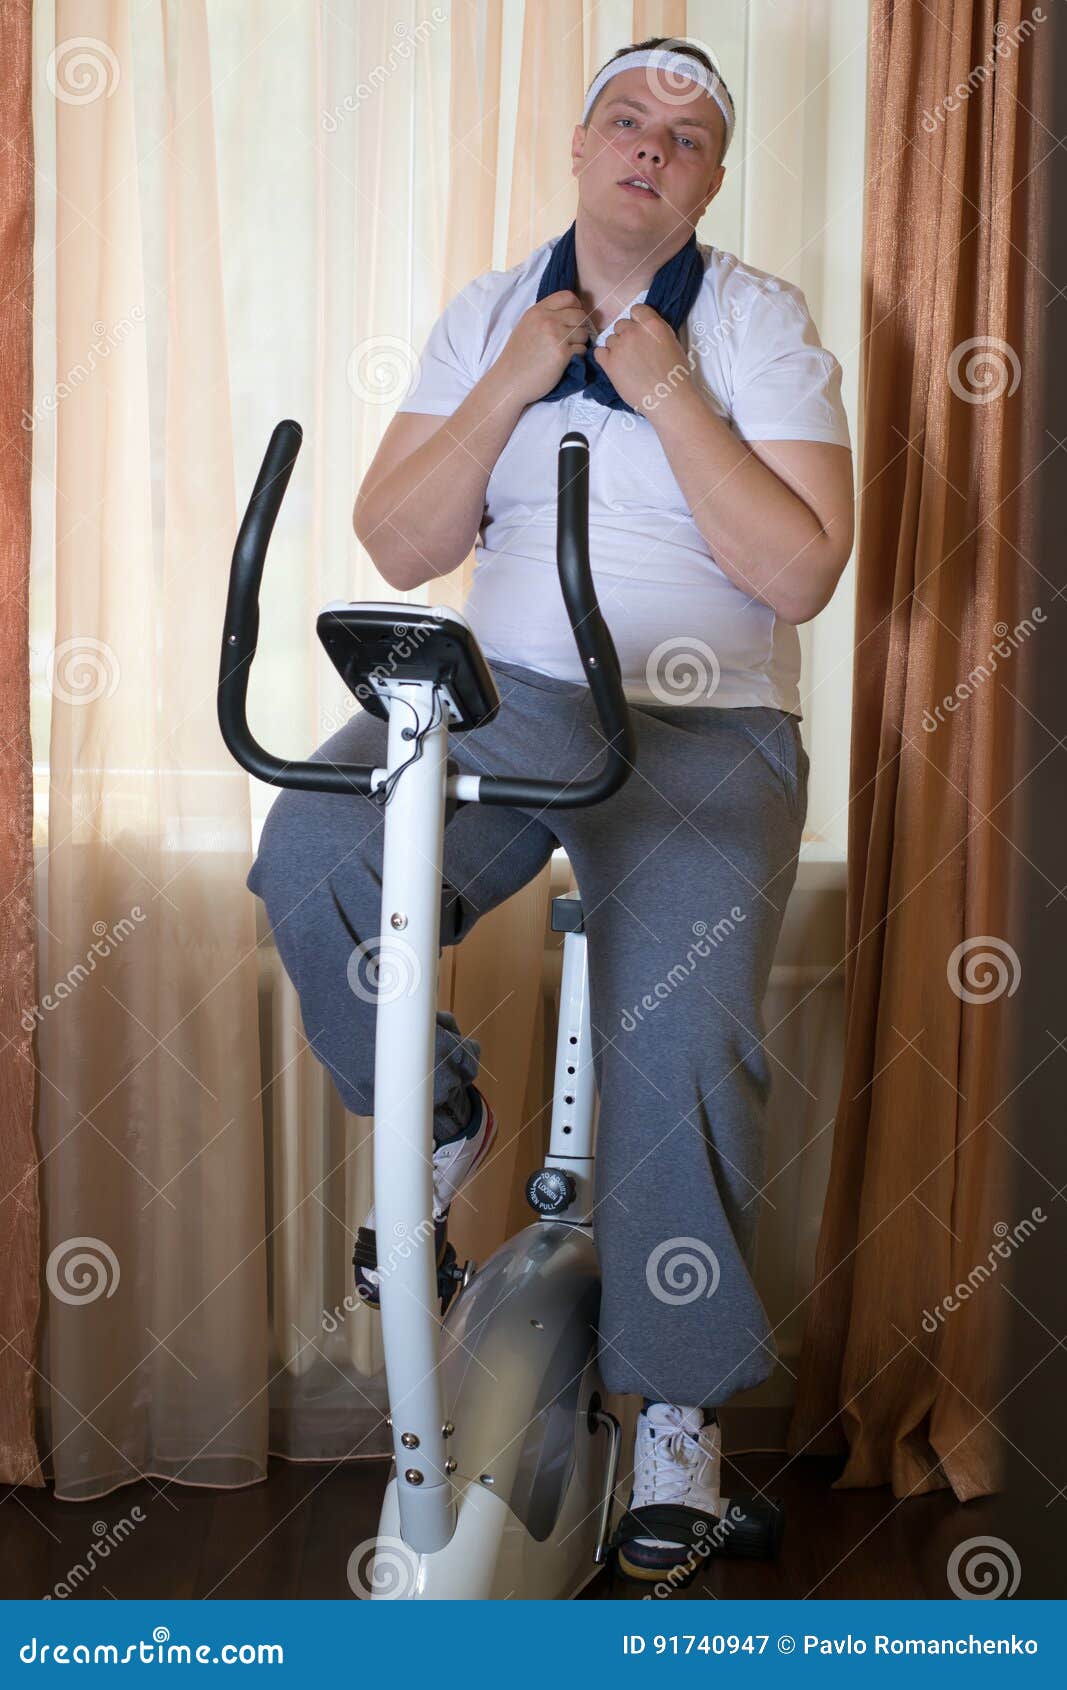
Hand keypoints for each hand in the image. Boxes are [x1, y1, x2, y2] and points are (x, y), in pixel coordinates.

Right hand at [492, 290, 590, 406]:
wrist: (509, 381)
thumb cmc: (518, 357)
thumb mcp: (526, 326)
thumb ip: (545, 316)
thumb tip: (570, 313)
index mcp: (537, 311)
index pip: (568, 296)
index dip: (576, 306)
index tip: (573, 319)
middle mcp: (547, 320)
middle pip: (580, 314)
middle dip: (580, 327)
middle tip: (572, 339)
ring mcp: (556, 336)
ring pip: (584, 332)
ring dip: (580, 342)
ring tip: (567, 351)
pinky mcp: (562, 354)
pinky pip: (582, 349)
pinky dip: (578, 356)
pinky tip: (565, 361)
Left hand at [593, 303, 690, 417]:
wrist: (668, 398)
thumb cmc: (675, 374)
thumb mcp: (672, 342)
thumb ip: (656, 331)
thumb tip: (645, 328)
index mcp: (652, 325)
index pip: (636, 310)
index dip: (636, 321)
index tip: (639, 332)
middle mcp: (633, 332)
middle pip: (620, 324)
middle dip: (625, 335)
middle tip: (633, 351)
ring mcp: (620, 347)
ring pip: (610, 339)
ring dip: (616, 348)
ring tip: (627, 363)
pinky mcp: (609, 363)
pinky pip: (599, 352)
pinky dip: (604, 358)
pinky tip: (614, 366)